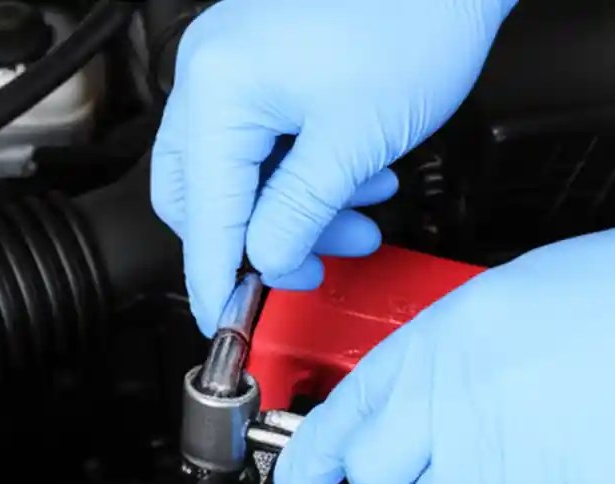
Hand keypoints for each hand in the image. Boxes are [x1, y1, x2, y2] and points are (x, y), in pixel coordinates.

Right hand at [150, 0, 516, 335]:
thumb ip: (299, 215)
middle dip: (259, 238)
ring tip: (357, 221)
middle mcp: (210, 69)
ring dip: (294, 207)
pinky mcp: (264, 58)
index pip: (202, 209)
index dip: (215, 274)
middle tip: (306, 267)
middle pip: (203, 189)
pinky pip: (264, 135)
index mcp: (219, 87)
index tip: (224, 322)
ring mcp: (234, 59)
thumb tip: (265, 263)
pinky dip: (303, 170)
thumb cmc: (413, 25)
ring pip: (239, 167)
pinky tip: (355, 180)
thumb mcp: (353, 144)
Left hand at [273, 174, 614, 483]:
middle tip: (444, 477)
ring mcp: (506, 458)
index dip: (314, 455)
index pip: (346, 413)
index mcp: (445, 338)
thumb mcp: (520, 293)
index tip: (299, 479)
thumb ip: (460, 357)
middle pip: (381, 480)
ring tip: (532, 473)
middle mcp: (461, 399)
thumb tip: (432, 408)